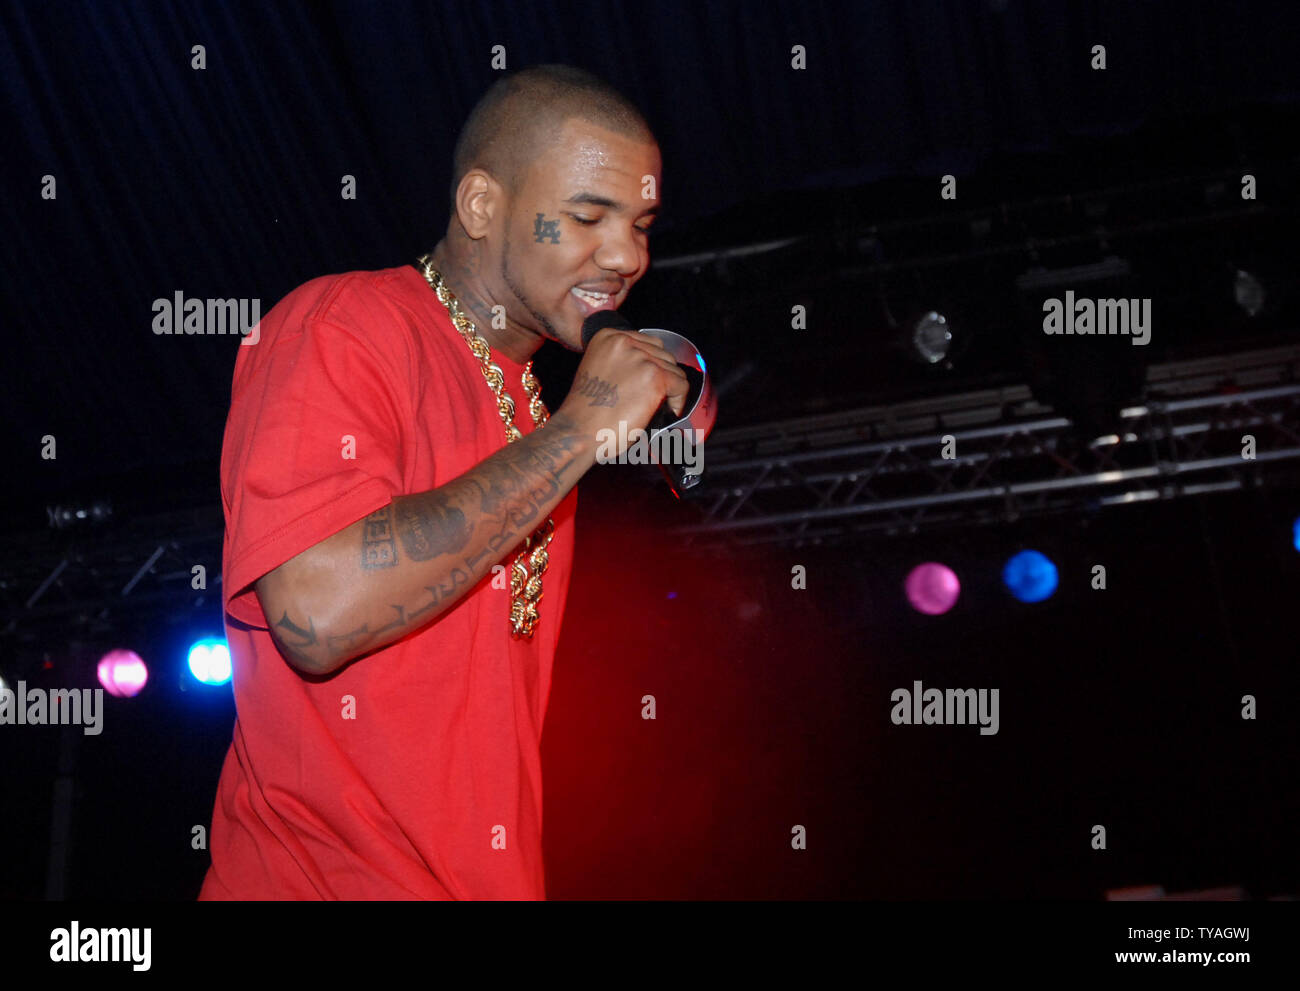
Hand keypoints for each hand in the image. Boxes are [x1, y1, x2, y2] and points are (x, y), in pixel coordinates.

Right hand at [555, 328, 689, 455]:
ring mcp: (641, 358)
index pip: (648, 343)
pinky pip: (681, 385)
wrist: (580, 431)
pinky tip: (667, 411)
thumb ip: (622, 362)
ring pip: (674, 370)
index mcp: (608, 336)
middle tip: (654, 398)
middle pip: (663, 355)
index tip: (650, 383)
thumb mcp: (599, 370)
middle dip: (662, 377)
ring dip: (669, 390)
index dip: (652, 365)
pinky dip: (678, 401)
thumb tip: (649, 368)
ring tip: (657, 406)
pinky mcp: (654, 377)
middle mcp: (625, 341)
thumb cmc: (586, 410)